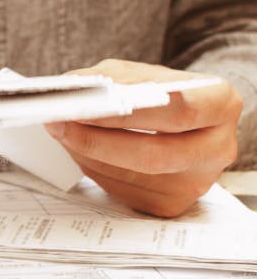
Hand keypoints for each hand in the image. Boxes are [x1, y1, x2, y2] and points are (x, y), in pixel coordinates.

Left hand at [44, 59, 241, 217]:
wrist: (186, 121)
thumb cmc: (163, 94)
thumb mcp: (143, 74)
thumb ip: (112, 79)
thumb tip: (71, 90)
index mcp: (219, 105)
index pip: (176, 110)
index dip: (126, 112)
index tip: (83, 106)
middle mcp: (217, 148)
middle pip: (154, 154)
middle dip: (97, 140)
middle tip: (58, 124)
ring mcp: (197, 182)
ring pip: (133, 176)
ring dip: (87, 154)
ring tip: (60, 133)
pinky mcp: (172, 204)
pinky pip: (124, 191)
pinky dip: (94, 168)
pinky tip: (78, 151)